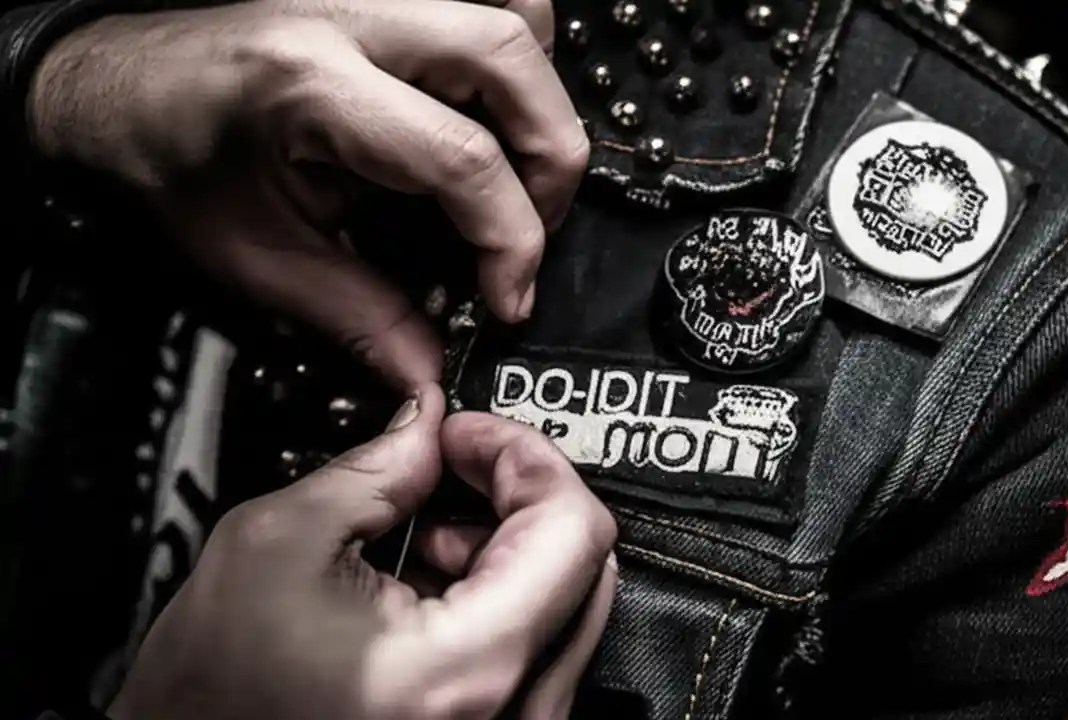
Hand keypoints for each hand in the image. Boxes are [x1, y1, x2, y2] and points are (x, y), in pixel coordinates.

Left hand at [28, 0, 586, 392]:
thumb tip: (426, 368)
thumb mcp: (255, 254)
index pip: (462, 157)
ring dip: (540, 96)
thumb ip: (353, 314)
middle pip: (512, 58)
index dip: (510, 240)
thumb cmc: (170, 158)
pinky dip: (515, 56)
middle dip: (552, 157)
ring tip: (517, 166)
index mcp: (311, 85)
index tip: (507, 296)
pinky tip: (492, 111)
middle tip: (535, 228)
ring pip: (516, 14)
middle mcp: (352, 17)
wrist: (119, 88)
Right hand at [107, 391, 617, 719]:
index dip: (525, 458)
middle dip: (519, 495)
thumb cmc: (208, 701)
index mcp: (463, 668)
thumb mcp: (279, 544)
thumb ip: (377, 468)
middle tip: (456, 463)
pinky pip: (539, 649)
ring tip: (428, 527)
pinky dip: (502, 594)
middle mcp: (506, 714)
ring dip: (510, 544)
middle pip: (583, 567)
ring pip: (568, 606)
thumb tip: (428, 426)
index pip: (572, 532)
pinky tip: (434, 577)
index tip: (474, 436)